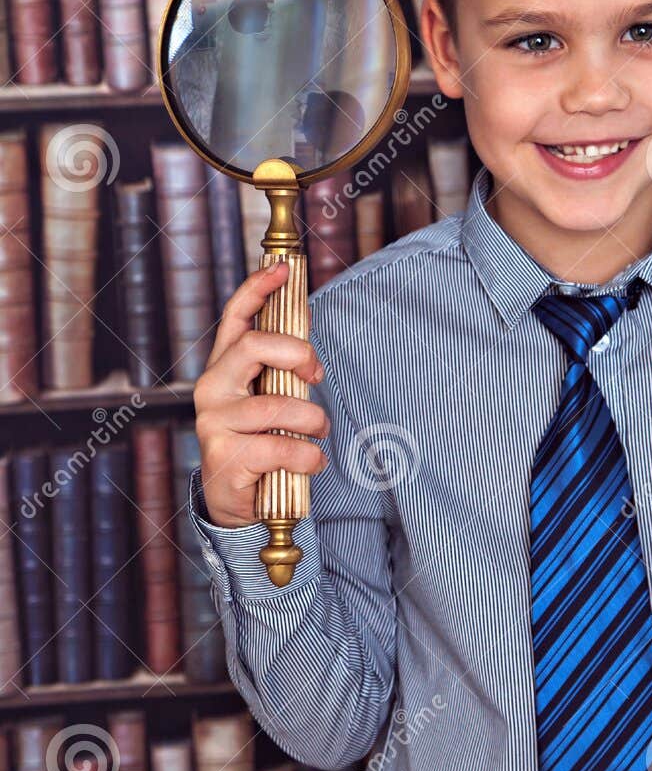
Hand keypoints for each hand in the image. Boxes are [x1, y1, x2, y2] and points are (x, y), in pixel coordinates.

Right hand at [193, 260, 331, 528]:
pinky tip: (312, 462)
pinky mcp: (225, 458)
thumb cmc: (260, 440)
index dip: (257, 289)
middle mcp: (212, 389)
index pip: (237, 317)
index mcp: (225, 368)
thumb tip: (307, 321)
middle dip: (297, 353)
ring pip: (275, 405)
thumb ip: (283, 367)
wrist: (237, 501)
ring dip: (312, 419)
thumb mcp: (272, 397)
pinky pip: (281, 447)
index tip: (281, 269)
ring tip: (319, 433)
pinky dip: (309, 455)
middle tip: (316, 373)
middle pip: (254, 347)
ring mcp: (214, 423)